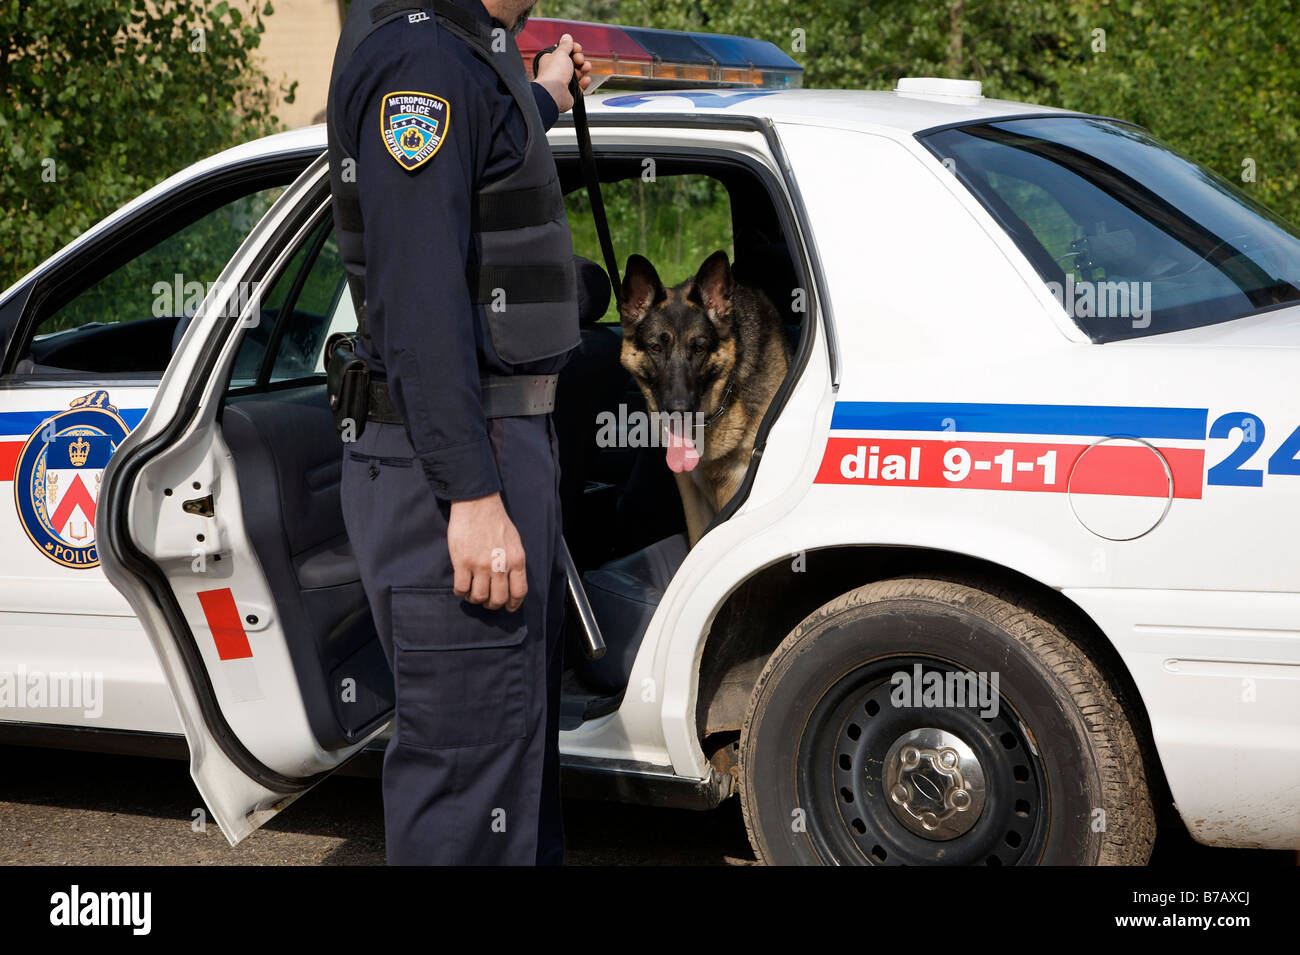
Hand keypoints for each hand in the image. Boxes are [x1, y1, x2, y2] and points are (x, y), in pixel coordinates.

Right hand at [447, 493, 526, 610]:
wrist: (477, 504)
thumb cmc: (496, 521)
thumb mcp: (515, 542)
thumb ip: (514, 561)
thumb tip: (510, 581)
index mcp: (517, 560)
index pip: (519, 592)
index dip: (513, 604)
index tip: (508, 607)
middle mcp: (500, 565)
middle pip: (498, 599)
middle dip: (492, 604)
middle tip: (486, 601)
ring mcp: (481, 565)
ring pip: (479, 597)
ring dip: (475, 599)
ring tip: (472, 594)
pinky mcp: (463, 563)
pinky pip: (462, 588)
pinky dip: (461, 593)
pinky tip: (461, 588)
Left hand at [535, 34, 592, 112]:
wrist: (554, 94)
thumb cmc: (554, 74)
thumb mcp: (560, 53)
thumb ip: (565, 45)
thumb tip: (566, 36)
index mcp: (552, 59)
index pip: (565, 51)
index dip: (573, 48)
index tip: (577, 48)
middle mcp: (557, 70)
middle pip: (573, 62)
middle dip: (580, 59)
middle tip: (579, 60)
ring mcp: (564, 82)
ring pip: (578, 73)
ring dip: (584, 69)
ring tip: (585, 68)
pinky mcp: (570, 92)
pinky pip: (581, 86)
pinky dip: (584, 82)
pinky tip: (585, 79)